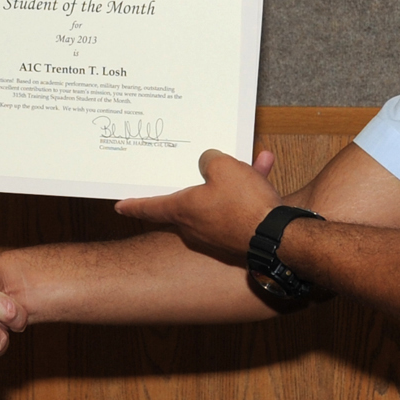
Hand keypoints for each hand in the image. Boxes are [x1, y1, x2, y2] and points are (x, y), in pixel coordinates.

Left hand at [115, 148, 279, 253]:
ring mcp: (217, 234)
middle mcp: (196, 226)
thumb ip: (209, 160)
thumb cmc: (246, 205)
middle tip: (204, 167)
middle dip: (200, 179)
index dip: (134, 204)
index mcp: (183, 210)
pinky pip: (238, 206)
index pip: (149, 207)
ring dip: (233, 180)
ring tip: (250, 162)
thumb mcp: (223, 167)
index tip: (120, 206)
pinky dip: (249, 190)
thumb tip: (208, 162)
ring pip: (219, 198)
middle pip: (190, 198)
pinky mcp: (238, 237)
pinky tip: (263, 169)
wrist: (280, 238)